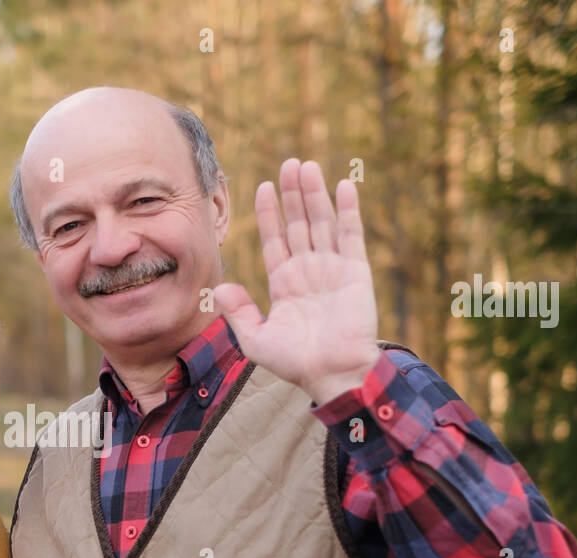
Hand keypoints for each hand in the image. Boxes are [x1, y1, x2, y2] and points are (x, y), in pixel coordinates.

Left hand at [214, 159, 381, 404]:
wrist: (333, 375)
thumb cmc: (295, 363)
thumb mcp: (255, 339)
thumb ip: (237, 312)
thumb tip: (219, 286)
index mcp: (284, 284)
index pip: (275, 239)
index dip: (268, 214)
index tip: (262, 187)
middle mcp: (308, 271)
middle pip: (298, 223)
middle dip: (292, 194)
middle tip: (288, 163)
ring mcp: (333, 269)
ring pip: (321, 223)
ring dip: (315, 194)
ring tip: (307, 166)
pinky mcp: (356, 272)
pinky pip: (351, 235)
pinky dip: (348, 211)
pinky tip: (343, 185)